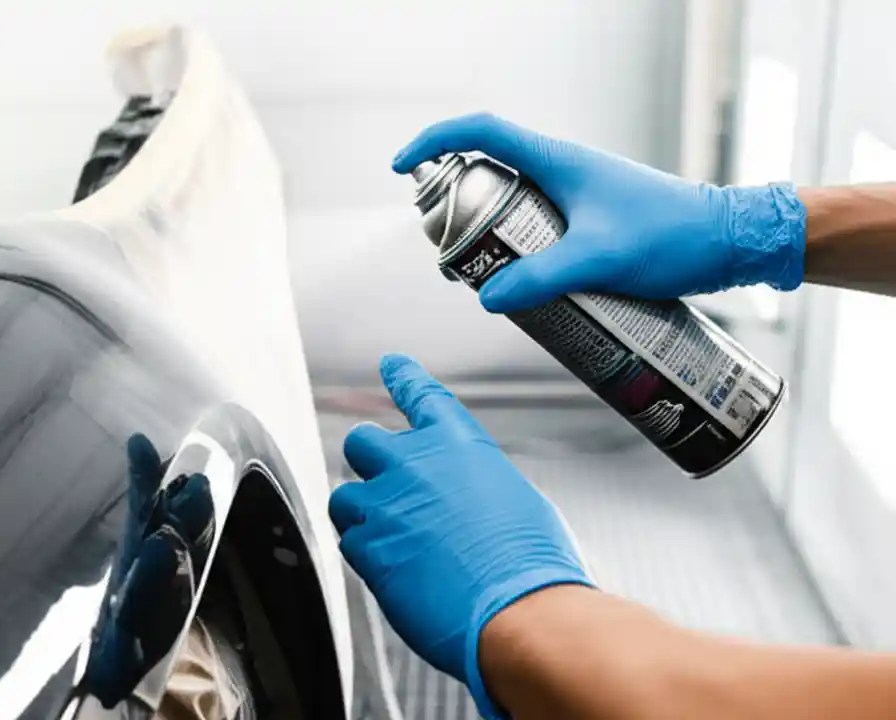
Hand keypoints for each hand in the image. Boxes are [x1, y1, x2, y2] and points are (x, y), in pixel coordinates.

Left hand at [329, 354, 591, 718]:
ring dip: (361, 513)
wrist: (521, 612)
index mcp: (459, 445)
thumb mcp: (516, 502)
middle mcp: (415, 466)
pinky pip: (349, 541)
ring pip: (345, 496)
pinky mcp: (367, 548)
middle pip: (362, 440)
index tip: (391, 364)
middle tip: (382, 481)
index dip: (402, 376)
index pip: (421, 394)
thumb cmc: (532, 565)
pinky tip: (394, 569)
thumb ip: (473, 488)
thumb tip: (462, 501)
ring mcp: (385, 506)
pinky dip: (365, 553)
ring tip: (391, 538)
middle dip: (368, 458)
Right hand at [393, 113, 806, 311]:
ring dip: (487, 232)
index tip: (403, 167)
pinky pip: (537, 226)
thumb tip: (487, 297)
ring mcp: (576, 194)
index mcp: (557, 159)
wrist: (730, 241)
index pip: (480, 133)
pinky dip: (517, 248)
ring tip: (479, 274)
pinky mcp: (589, 220)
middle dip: (456, 205)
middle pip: (487, 172)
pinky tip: (522, 284)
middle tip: (444, 244)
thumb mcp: (599, 259)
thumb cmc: (672, 236)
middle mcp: (562, 169)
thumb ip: (540, 279)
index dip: (435, 142)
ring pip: (512, 204)